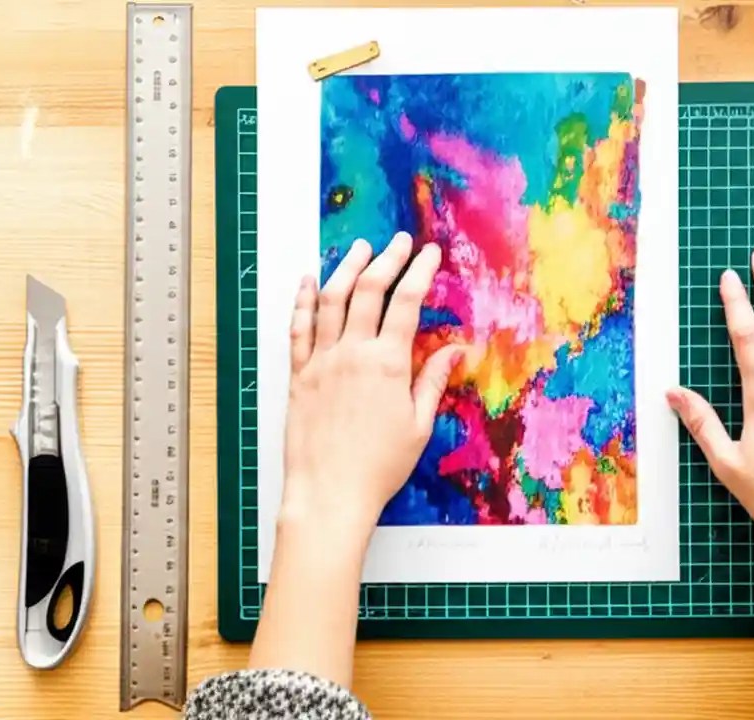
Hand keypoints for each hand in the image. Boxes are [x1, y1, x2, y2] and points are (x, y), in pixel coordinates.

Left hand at [281, 232, 460, 533]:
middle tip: (399, 242)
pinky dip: (304, 301)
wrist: (329, 494)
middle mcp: (352, 354)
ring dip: (346, 268)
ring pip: (331, 300)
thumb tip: (455, 350)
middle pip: (369, 291)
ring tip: (359, 247)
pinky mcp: (299, 375)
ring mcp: (321, 361)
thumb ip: (433, 381)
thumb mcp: (419, 426)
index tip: (430, 254)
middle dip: (387, 259)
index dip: (420, 272)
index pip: (406, 303)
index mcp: (387, 364)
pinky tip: (309, 282)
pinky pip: (299, 328)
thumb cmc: (379, 467)